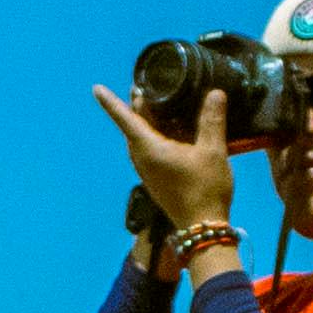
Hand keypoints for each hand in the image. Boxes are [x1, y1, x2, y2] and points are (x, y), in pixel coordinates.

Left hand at [95, 77, 232, 243]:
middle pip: (133, 125)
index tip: (96, 89)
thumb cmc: (205, 189)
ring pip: (140, 137)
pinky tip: (171, 128)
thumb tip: (215, 92)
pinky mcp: (155, 177)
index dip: (111, 102)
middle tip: (143, 85)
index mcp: (149, 148)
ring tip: (156, 101)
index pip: (125, 118)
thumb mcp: (213, 151)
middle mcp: (142, 158)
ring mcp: (147, 170)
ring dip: (146, 119)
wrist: (202, 227)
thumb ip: (212, 121)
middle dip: (136, 105)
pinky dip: (155, 133)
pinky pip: (149, 148)